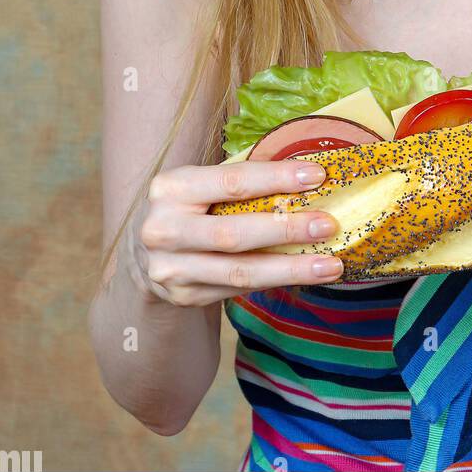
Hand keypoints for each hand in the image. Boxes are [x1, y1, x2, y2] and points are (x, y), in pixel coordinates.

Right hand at [133, 159, 343, 306]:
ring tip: (329, 264)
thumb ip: (240, 180)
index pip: (232, 181)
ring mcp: (171, 269)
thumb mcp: (200, 183)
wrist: (142, 254)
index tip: (318, 175)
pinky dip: (274, 281)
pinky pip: (238, 289)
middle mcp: (164, 230)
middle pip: (234, 233)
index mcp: (171, 188)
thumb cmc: (188, 206)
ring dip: (290, 268)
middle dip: (287, 229)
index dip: (277, 178)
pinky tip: (303, 275)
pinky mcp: (184, 297)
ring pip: (239, 271)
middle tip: (328, 225)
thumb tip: (308, 176)